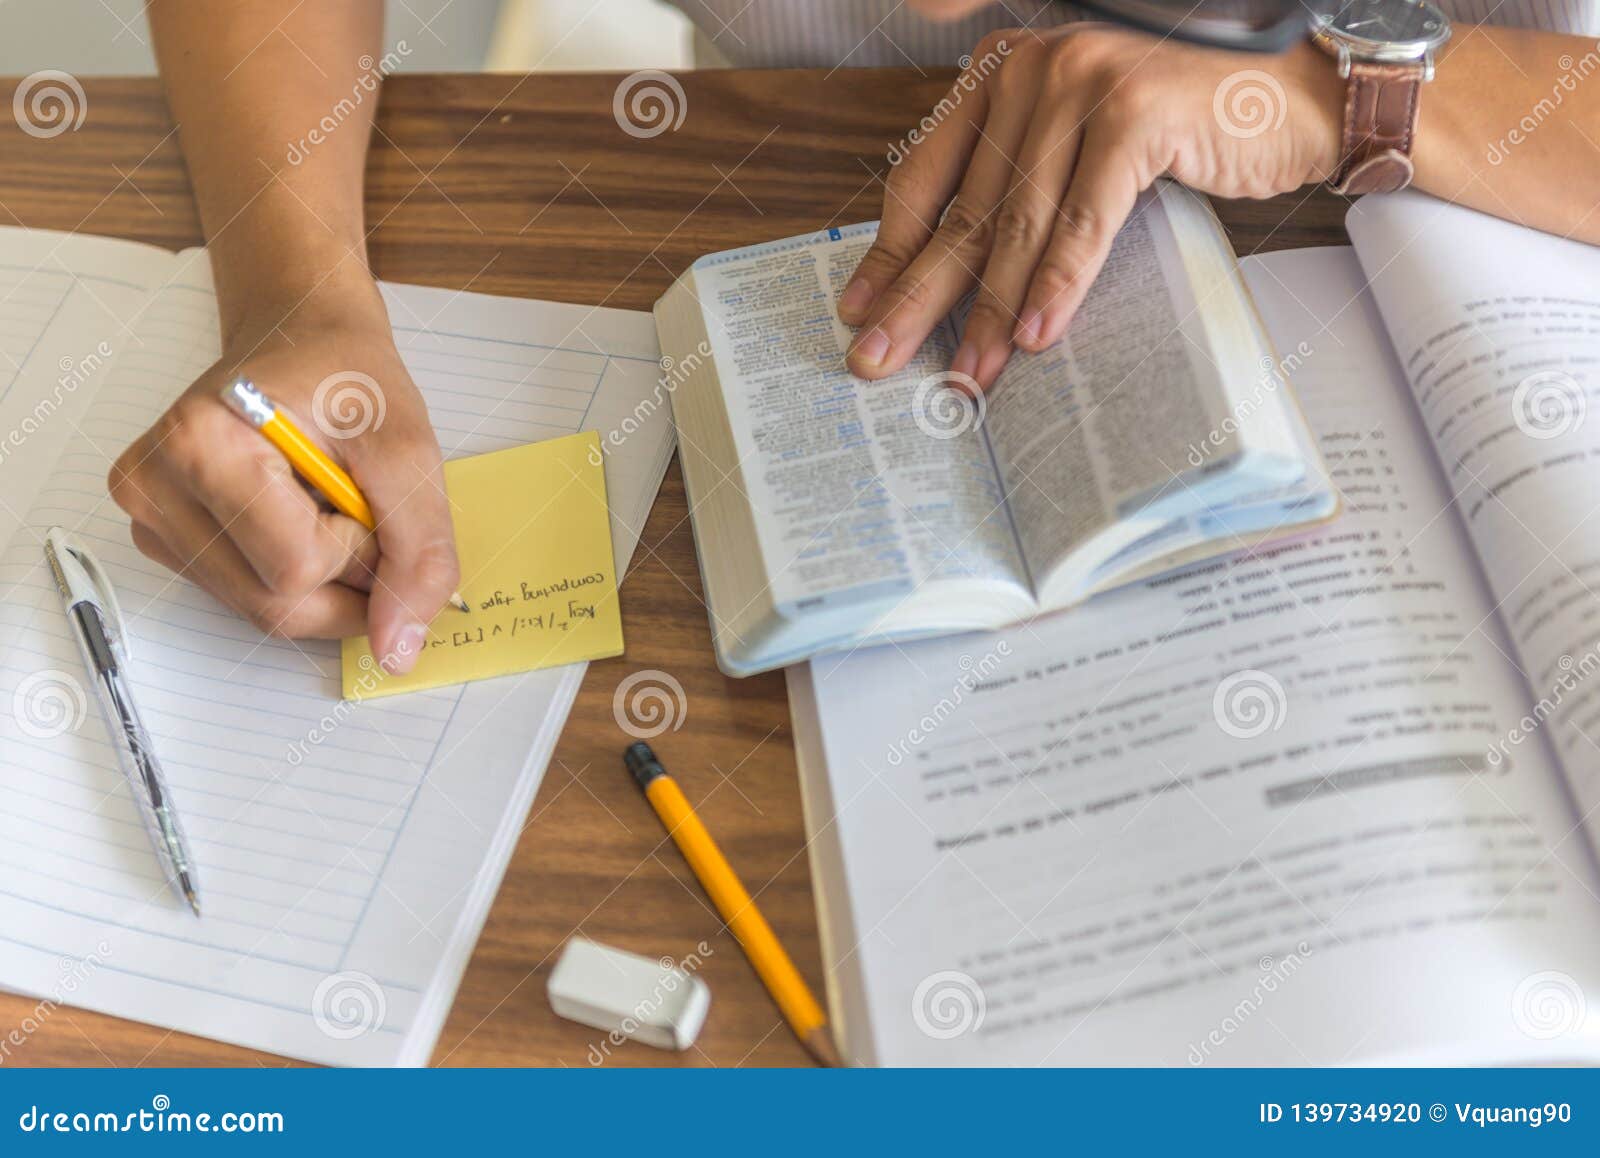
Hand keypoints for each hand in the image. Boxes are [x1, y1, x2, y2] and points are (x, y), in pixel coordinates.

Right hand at [109, 297, 458, 673]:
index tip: (368, 495)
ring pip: (261, 612)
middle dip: (345, 577)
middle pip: (273, 605)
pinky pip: (245, 597)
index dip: (359, 550)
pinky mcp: (161, 536)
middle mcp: (154, 484)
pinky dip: (293, 576)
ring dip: (323, 578)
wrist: (302, 338)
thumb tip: (399, 648)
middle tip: (359, 510)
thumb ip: (418, 552)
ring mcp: (150, 516)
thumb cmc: (347, 378)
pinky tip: (297, 519)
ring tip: (326, 507)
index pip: (296, 567)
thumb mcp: (409, 452)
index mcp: (201, 444)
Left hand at [839, 27, 1344, 388]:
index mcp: (1000, 71)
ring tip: (967, 376)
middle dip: (919, 297)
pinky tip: (1038, 337)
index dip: (890, 250)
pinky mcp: (1135, 112)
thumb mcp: (1073, 148)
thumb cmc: (1177, 130)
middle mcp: (1030, 66)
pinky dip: (1060, 284)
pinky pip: (1084, 221)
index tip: (859, 309)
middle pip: (961, 207)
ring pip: (1018, 223)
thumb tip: (950, 282)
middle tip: (877, 359)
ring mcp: (1082, 82)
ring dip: (991, 312)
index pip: (924, 174)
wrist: (1287, 99)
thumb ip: (1016, 187)